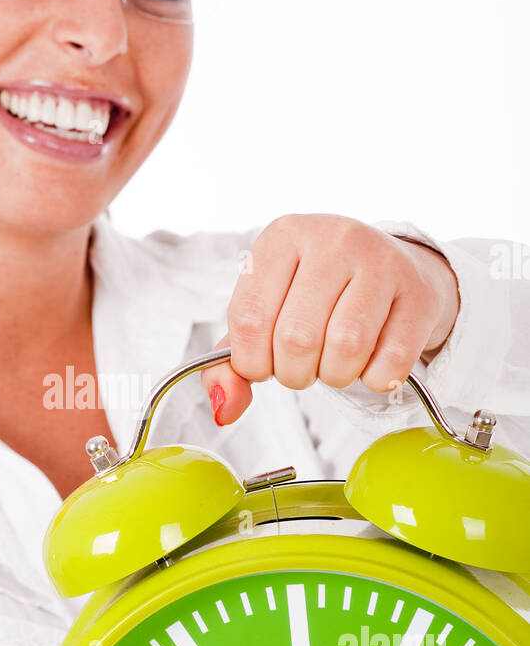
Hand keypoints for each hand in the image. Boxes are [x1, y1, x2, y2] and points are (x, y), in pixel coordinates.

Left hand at [200, 215, 460, 425]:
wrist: (399, 269)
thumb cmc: (320, 296)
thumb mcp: (268, 313)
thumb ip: (231, 364)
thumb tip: (225, 410)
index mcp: (282, 236)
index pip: (249, 319)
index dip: (253, 362)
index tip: (266, 362)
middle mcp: (332, 239)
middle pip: (296, 338)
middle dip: (294, 373)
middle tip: (305, 365)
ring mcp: (381, 261)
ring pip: (345, 348)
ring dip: (334, 376)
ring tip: (335, 363)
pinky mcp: (420, 293)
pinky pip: (389, 363)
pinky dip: (375, 380)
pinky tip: (372, 363)